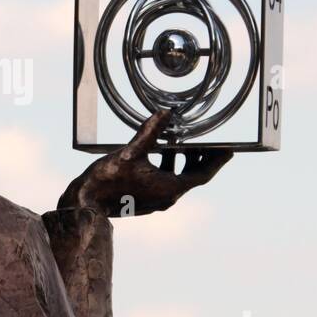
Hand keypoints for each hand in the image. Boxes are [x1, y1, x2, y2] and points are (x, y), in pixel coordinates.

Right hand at [58, 109, 232, 216]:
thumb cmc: (108, 179)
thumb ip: (151, 132)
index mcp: (170, 188)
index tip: (229, 149)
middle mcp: (167, 197)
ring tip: (182, 143)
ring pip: (179, 179)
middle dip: (202, 158)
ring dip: (184, 162)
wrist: (87, 203)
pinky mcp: (147, 200)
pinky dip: (170, 167)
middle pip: (194, 177)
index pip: (204, 174)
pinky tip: (160, 152)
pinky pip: (167, 182)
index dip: (218, 160)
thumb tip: (165, 113)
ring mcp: (157, 201)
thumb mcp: (131, 151)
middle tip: (208, 141)